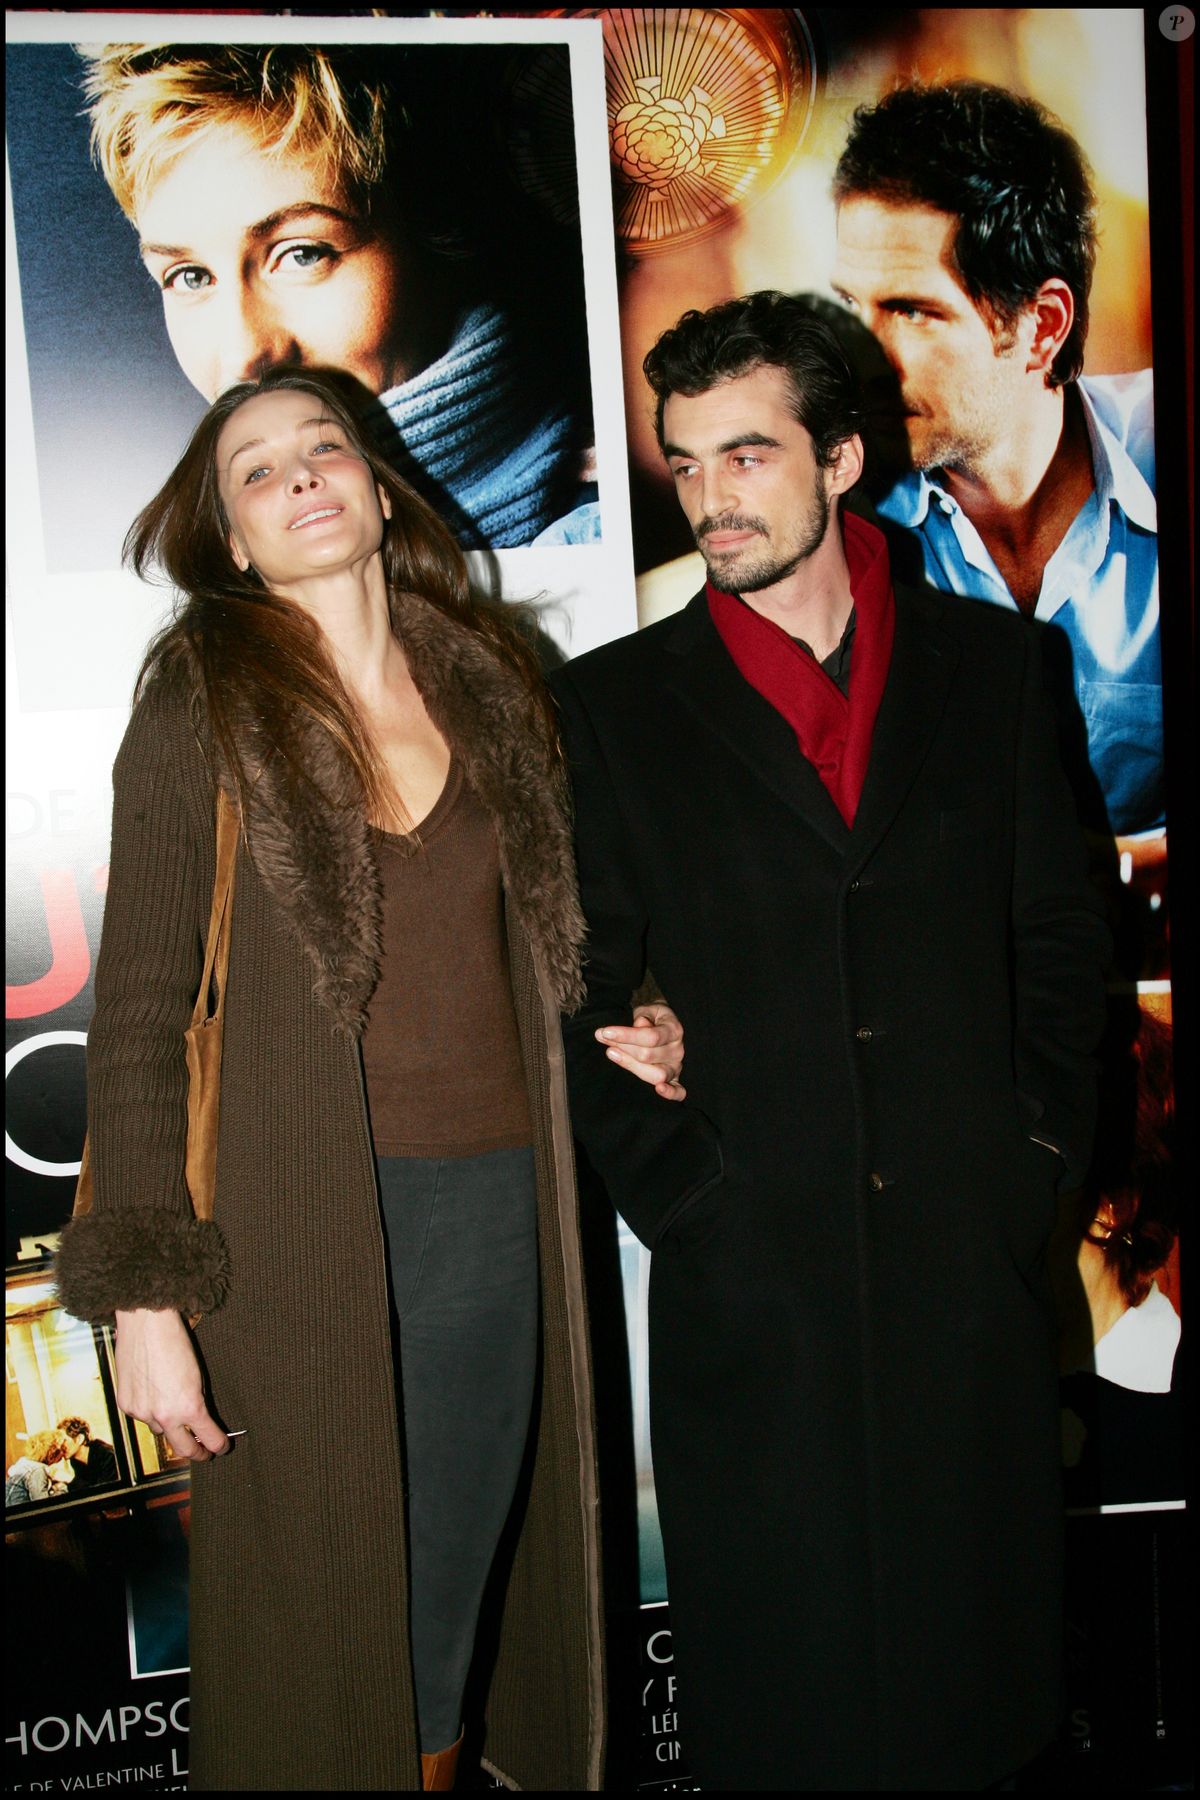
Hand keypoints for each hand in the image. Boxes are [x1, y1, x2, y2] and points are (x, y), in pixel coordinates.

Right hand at [114, 1308, 229, 1460]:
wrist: (146, 1325)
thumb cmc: (176, 1344)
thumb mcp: (199, 1375)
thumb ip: (199, 1402)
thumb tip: (201, 1420)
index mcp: (190, 1407)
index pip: (209, 1439)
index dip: (218, 1446)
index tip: (221, 1447)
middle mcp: (165, 1416)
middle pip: (183, 1450)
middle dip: (196, 1453)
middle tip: (204, 1452)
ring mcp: (143, 1413)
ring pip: (159, 1430)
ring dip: (168, 1425)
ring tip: (172, 1407)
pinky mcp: (126, 1406)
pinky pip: (142, 1417)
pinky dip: (149, 1411)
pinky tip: (152, 1393)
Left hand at [596, 1001, 685, 1100]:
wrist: (663, 1024)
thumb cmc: (652, 1018)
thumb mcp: (647, 1010)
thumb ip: (642, 1016)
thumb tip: (638, 1024)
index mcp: (673, 1030)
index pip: (650, 1037)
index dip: (626, 1035)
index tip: (605, 1032)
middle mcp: (677, 1050)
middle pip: (647, 1056)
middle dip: (622, 1047)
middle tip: (604, 1037)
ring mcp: (677, 1066)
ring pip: (656, 1074)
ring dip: (630, 1065)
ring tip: (612, 1053)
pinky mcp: (675, 1079)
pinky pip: (679, 1091)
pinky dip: (671, 1093)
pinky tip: (659, 1089)